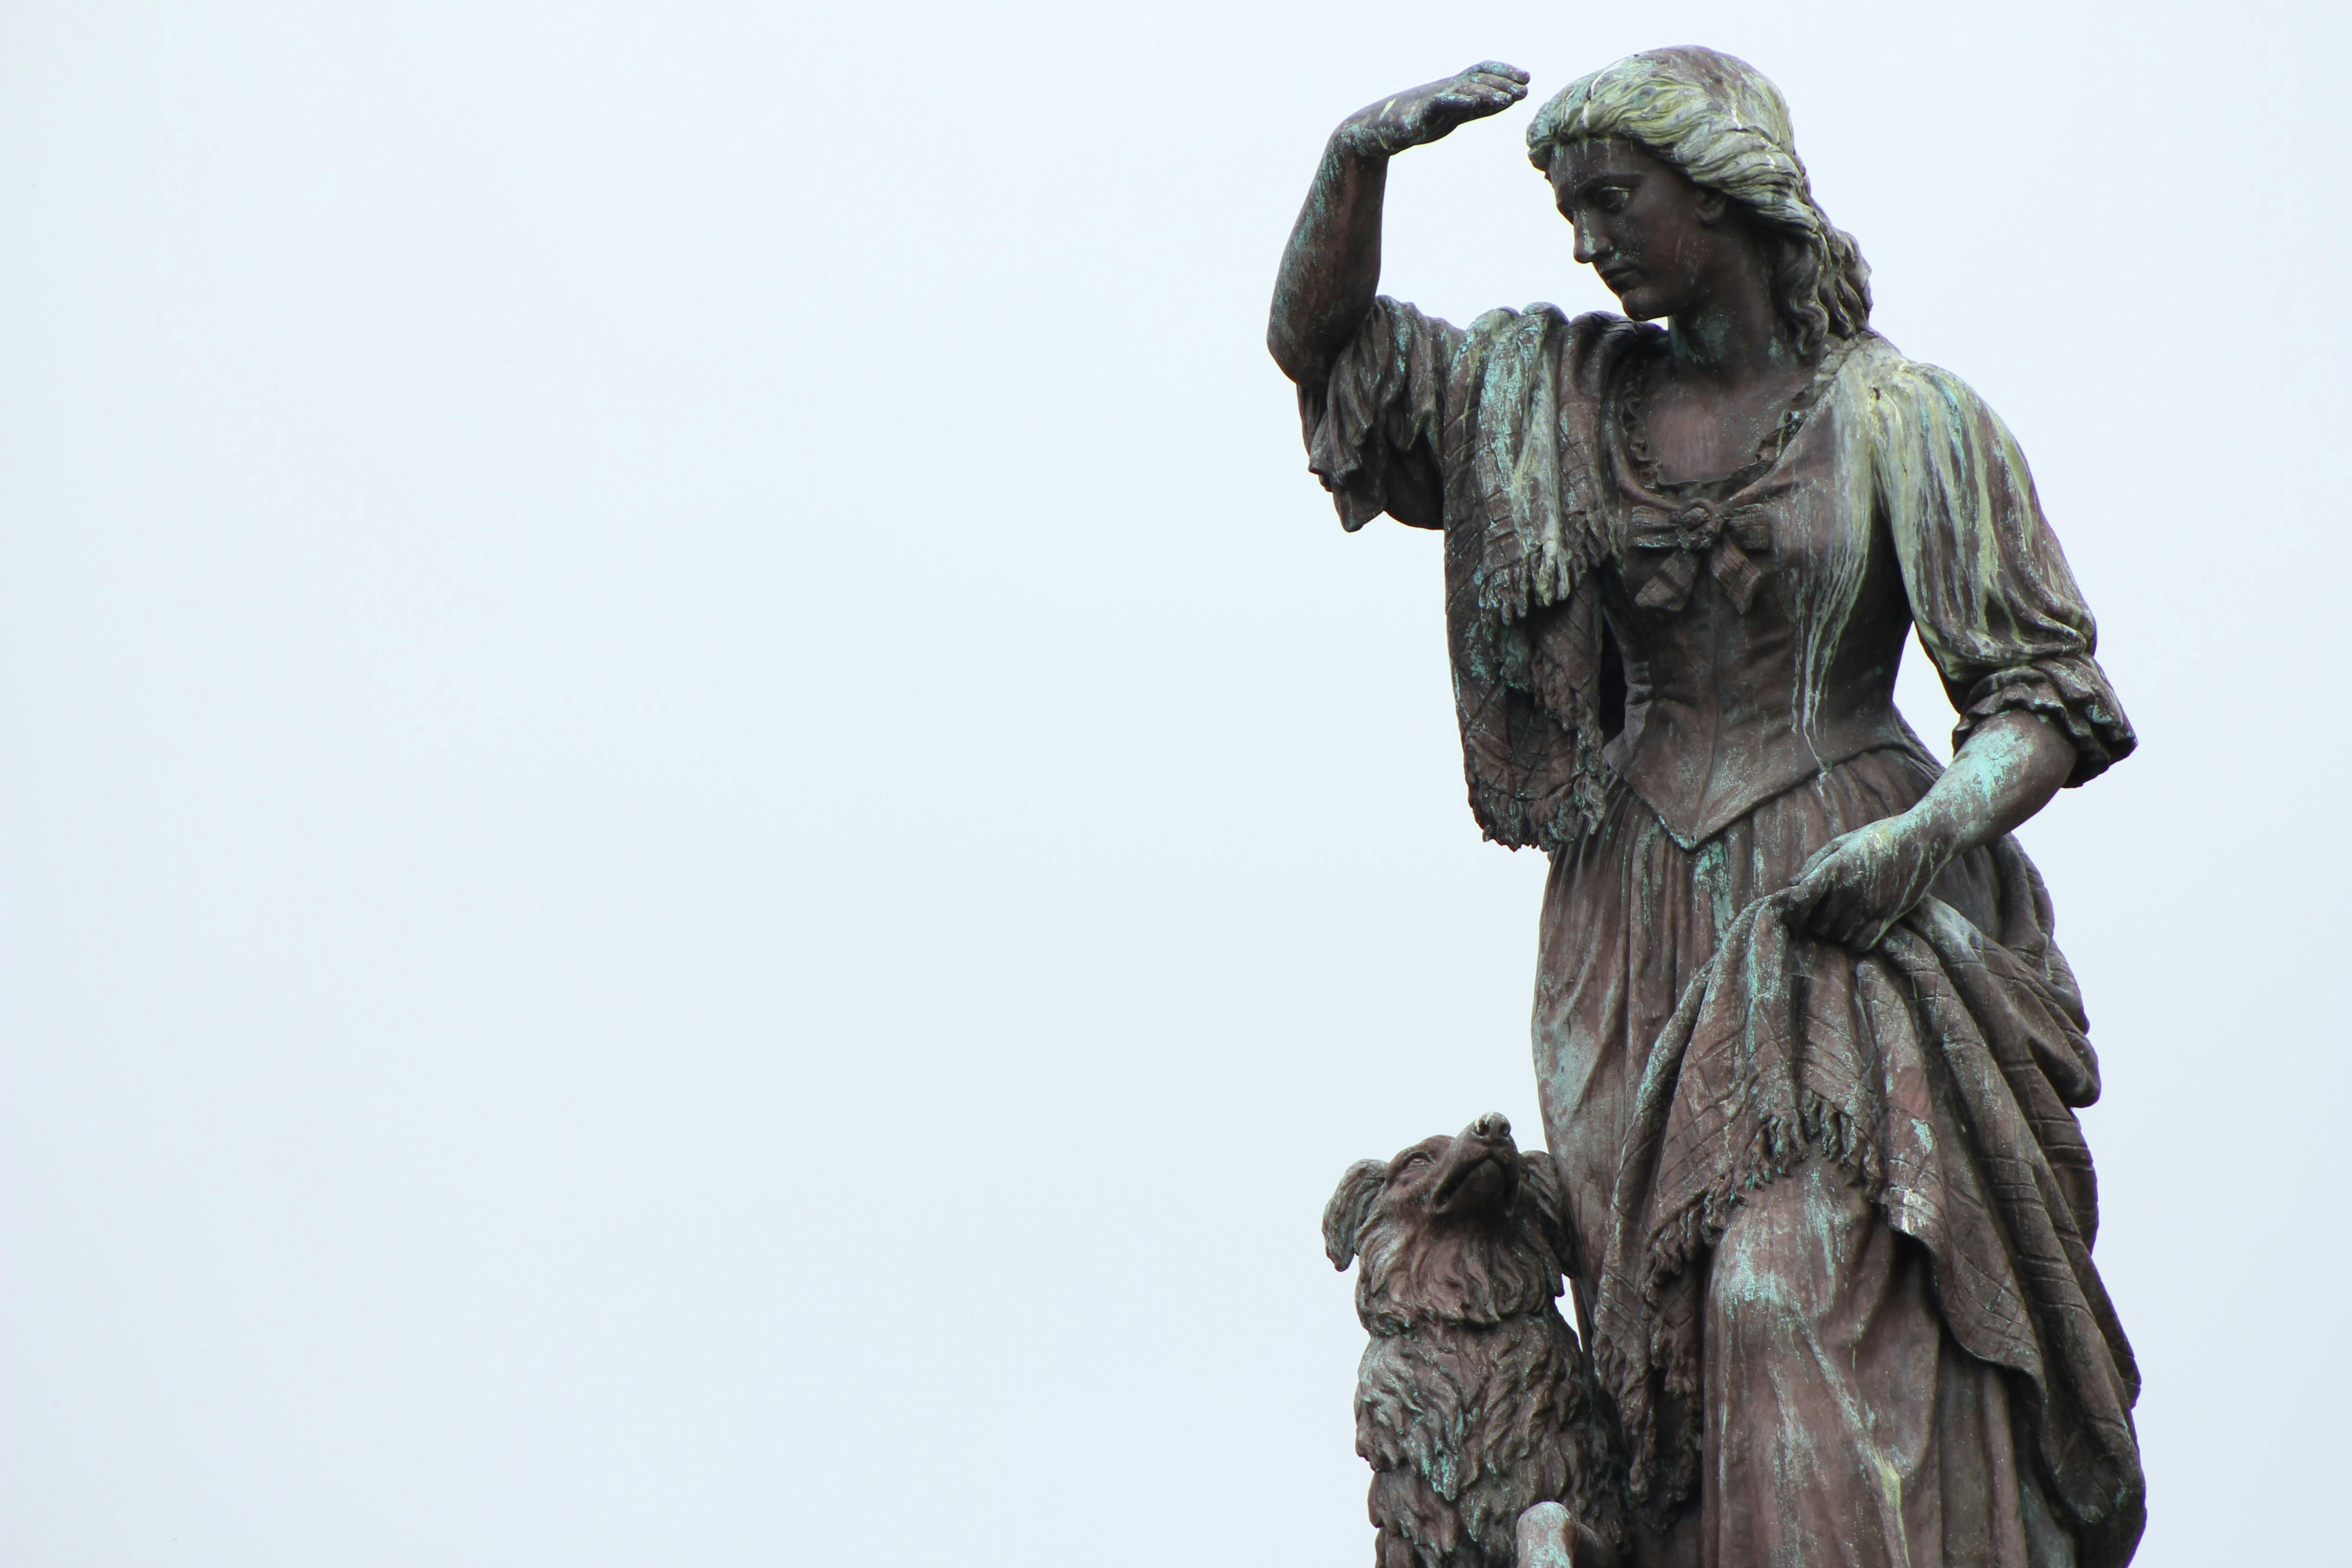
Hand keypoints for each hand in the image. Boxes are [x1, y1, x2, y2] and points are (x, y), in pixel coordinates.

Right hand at [1334, 62, 1529, 158]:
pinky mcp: (1422, 113)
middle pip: (1478, 78)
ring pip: (1464, 90)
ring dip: (1488, 93)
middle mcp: (1447, 88)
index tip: (1526, 79)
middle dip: (1503, 83)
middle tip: (1525, 90)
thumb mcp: (1456, 114)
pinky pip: (1443, 103)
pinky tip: (1476, 105)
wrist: (1382, 131)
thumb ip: (1480, 108)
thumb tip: (1507, 101)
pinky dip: (1460, 102)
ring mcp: (1434, 99)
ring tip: (1509, 100)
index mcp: (1455, 87)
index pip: (1482, 71)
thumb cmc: (1419, 121)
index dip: (1505, 71)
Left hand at [1779, 813, 1950, 950]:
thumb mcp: (1842, 842)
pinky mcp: (1887, 916)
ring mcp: (1869, 905)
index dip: (1792, 911)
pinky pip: (1861, 943)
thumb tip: (1790, 885)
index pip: (1800, 899)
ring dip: (1833, 932)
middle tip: (1818, 917)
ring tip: (1837, 920)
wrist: (1923, 839)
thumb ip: (1814, 863)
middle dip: (1813, 923)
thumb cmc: (1878, 836)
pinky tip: (1855, 928)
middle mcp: (1849, 889)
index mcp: (1834, 867)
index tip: (1792, 914)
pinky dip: (1853, 940)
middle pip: (1818, 923)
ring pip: (1838, 935)